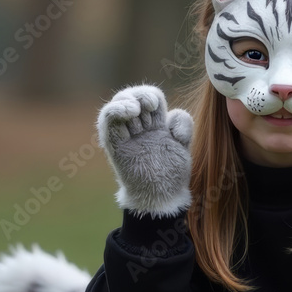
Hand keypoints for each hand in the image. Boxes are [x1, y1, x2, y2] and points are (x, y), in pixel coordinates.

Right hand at [97, 84, 193, 216]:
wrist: (162, 196)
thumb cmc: (172, 174)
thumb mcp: (183, 145)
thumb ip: (183, 125)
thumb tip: (171, 115)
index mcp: (155, 125)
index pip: (148, 98)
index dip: (150, 95)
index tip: (156, 105)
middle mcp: (138, 127)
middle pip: (131, 97)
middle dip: (140, 96)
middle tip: (150, 106)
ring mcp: (125, 135)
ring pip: (117, 105)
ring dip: (127, 101)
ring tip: (136, 109)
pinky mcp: (114, 144)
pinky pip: (108, 121)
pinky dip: (115, 110)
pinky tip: (128, 110)